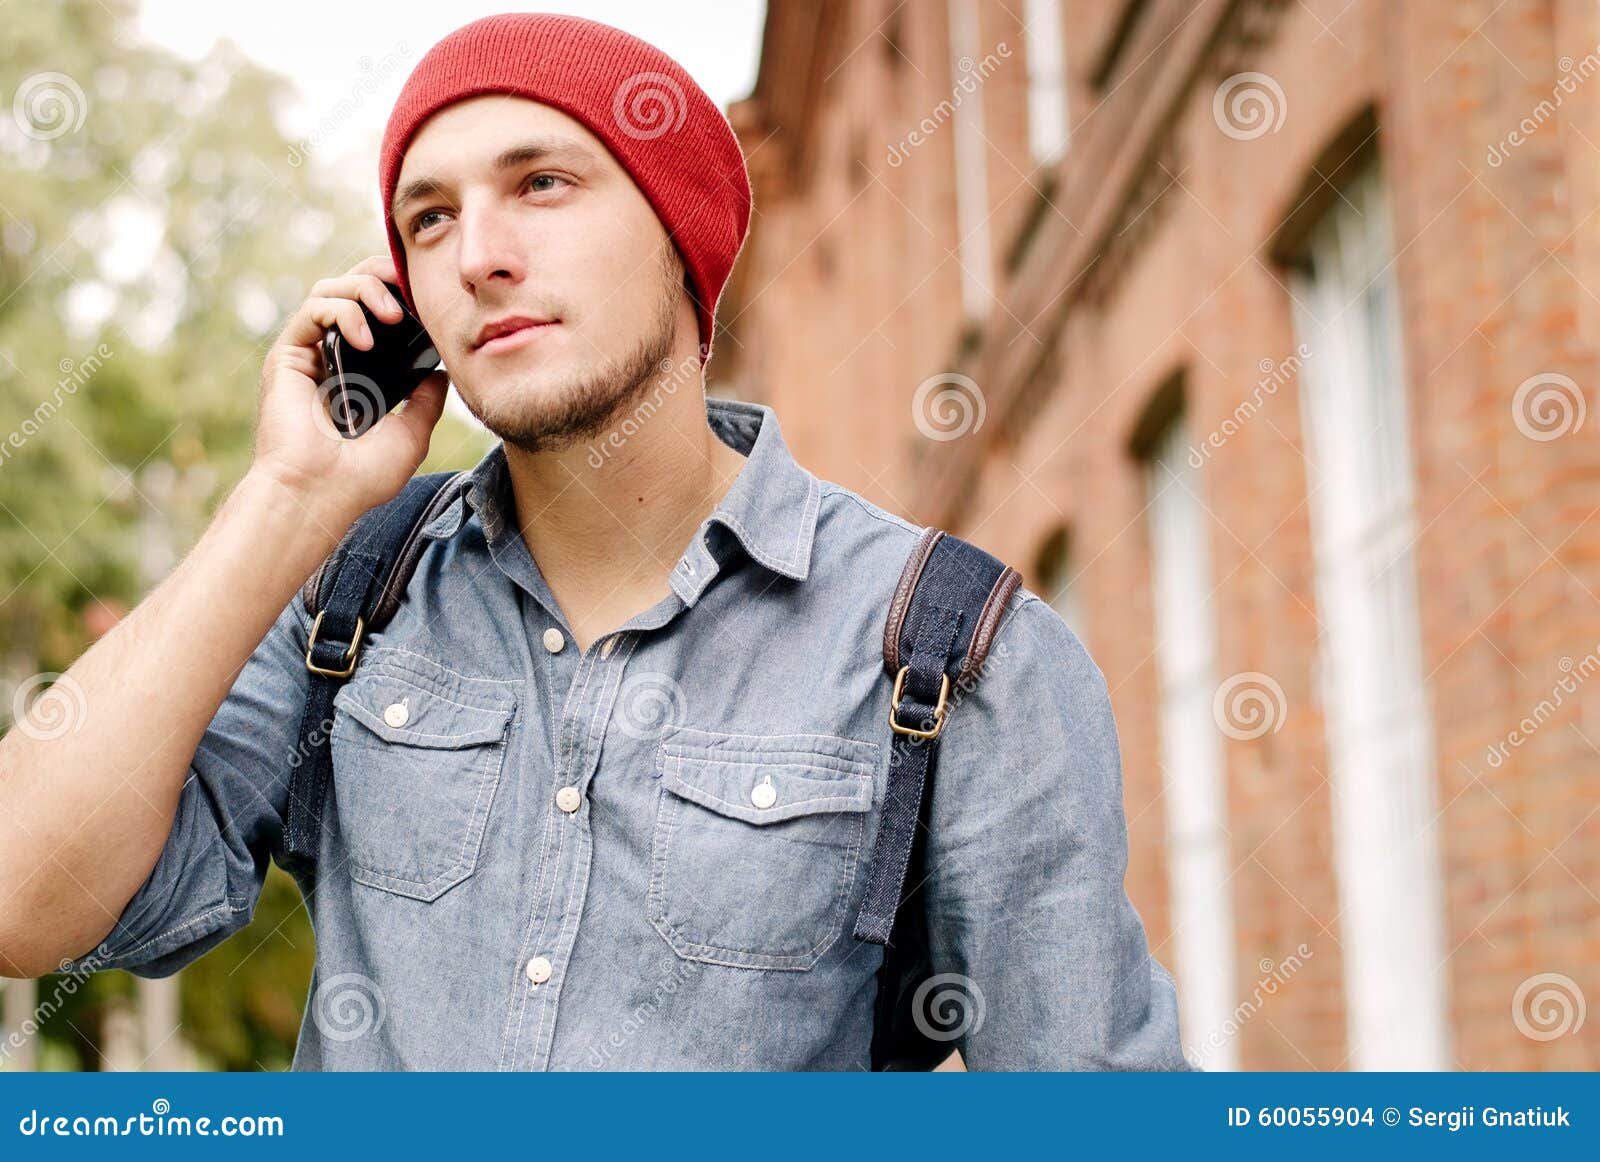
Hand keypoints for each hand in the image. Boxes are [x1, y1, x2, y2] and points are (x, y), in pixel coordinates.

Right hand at [250, 255, 447, 526]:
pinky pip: (314, 309)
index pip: (378, 313)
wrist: (320, 496)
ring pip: (332, 288)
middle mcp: (331, 357)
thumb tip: (441, 370)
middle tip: (413, 283)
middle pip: (354, 288)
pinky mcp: (287, 354)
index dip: (402, 294)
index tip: (431, 297)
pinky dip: (344, 312)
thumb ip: (425, 399)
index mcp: (359, 373)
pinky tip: (366, 338)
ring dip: (367, 289)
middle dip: (384, 275)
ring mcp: (308, 354)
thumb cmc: (360, 477)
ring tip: (395, 315)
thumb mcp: (410, 434)